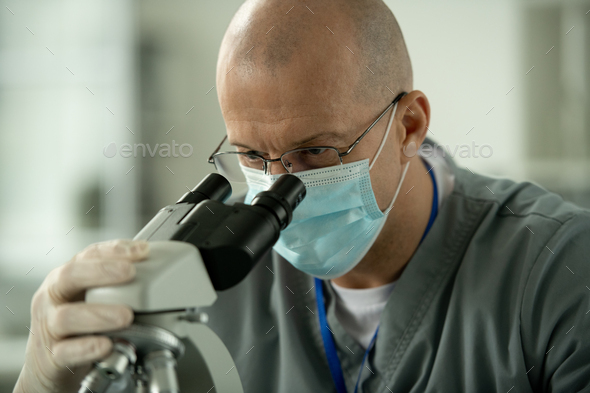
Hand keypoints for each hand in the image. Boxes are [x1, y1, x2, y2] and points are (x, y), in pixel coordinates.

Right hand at [13, 239, 148, 392]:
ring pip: (67, 316)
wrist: (48, 367)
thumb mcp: (90, 299)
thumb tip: (154, 271)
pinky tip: (107, 345)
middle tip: (130, 272)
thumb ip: (114, 285)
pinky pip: (66, 351)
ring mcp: (48, 327)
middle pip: (69, 276)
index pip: (87, 255)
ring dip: (99, 314)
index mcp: (65, 279)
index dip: (113, 250)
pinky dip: (87, 348)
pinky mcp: (50, 357)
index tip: (141, 250)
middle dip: (102, 271)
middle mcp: (52, 298)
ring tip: (125, 315)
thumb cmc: (74, 327)